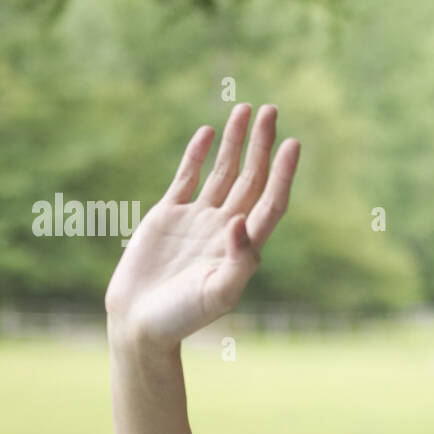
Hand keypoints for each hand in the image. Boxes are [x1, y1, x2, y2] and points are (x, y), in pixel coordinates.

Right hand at [104, 103, 299, 348]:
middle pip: (251, 179)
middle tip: (272, 111)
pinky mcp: (169, 215)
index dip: (283, 174)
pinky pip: (188, 177)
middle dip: (262, 145)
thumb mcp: (217, 294)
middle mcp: (226, 228)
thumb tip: (243, 222)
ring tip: (247, 109)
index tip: (293, 144)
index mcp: (243, 247)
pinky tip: (210, 132)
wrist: (141, 324)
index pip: (270, 202)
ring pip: (223, 172)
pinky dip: (198, 154)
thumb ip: (238, 262)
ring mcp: (198, 220)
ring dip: (236, 143)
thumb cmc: (183, 318)